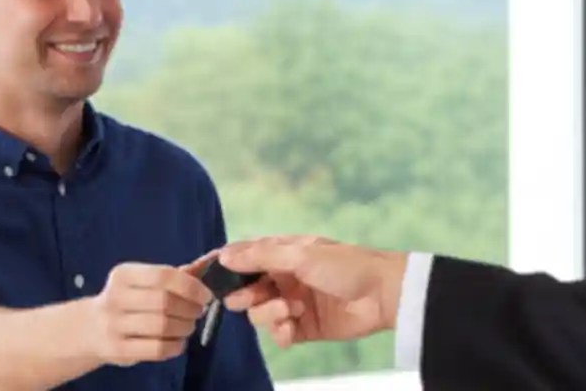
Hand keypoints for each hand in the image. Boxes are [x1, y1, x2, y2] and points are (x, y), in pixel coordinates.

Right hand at [86, 261, 214, 366]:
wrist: (90, 329)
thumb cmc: (129, 300)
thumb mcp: (144, 281)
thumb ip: (176, 274)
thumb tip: (212, 260)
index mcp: (124, 275)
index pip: (163, 276)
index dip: (190, 286)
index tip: (206, 295)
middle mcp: (115, 298)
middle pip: (164, 302)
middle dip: (190, 308)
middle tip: (199, 312)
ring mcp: (114, 325)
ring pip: (162, 326)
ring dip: (185, 327)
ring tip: (189, 326)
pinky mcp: (118, 350)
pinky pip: (157, 349)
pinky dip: (175, 346)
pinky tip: (178, 341)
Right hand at [219, 236, 407, 347]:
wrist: (384, 296)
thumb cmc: (347, 265)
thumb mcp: (301, 254)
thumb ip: (261, 256)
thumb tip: (224, 256)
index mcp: (281, 252)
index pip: (242, 257)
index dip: (221, 266)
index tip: (200, 276)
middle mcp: (283, 276)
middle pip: (246, 289)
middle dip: (245, 296)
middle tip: (250, 299)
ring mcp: (292, 302)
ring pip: (260, 314)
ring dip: (268, 315)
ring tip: (289, 312)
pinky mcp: (303, 327)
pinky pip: (278, 334)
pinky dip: (280, 333)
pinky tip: (292, 328)